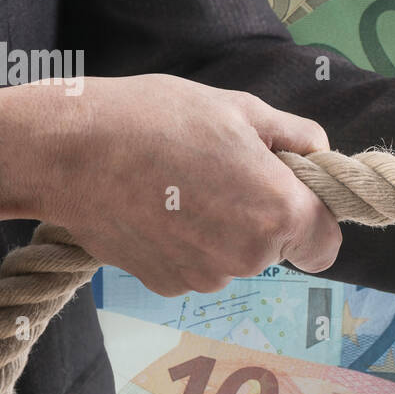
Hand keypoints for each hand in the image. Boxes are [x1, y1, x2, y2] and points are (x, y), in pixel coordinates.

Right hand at [0, 74, 340, 295]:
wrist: (69, 152)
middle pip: (278, 247)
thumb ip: (294, 136)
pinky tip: (155, 204)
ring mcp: (206, 277)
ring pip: (234, 256)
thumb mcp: (240, 109)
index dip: (315, 217)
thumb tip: (319, 153)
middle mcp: (249, 257)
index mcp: (279, 213)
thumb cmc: (158, 119)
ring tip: (180, 182)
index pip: (326, 244)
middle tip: (223, 168)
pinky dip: (185, 242)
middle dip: (262, 214)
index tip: (290, 191)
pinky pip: (195, 264)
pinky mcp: (166, 285)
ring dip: (221, 228)